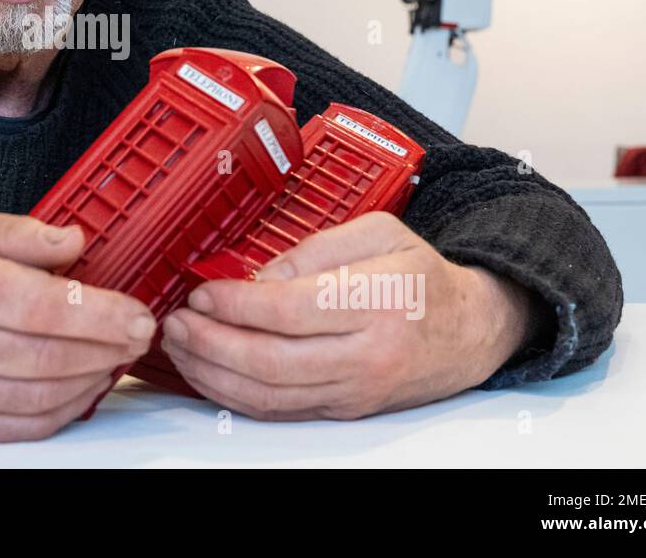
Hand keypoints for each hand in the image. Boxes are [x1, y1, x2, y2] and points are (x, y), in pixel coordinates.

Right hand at [0, 206, 155, 442]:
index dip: (99, 313)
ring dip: (93, 379)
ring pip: (41, 395)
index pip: (40, 305)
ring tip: (116, 357)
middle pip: (47, 355)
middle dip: (107, 347)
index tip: (136, 313)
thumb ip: (21, 232)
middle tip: (138, 334)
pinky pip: (23, 425)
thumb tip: (73, 242)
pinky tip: (84, 385)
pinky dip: (64, 409)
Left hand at [160, 211, 539, 420]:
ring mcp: (355, 390)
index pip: (292, 311)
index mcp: (379, 302)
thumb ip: (317, 248)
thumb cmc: (421, 276)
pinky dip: (234, 396)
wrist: (470, 331)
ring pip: (270, 396)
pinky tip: (208, 373)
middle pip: (273, 363)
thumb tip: (258, 275)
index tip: (202, 292)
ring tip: (179, 347)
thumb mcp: (380, 233)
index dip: (236, 305)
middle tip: (175, 323)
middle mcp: (368, 355)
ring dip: (212, 374)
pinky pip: (279, 411)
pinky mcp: (345, 410)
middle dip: (211, 344)